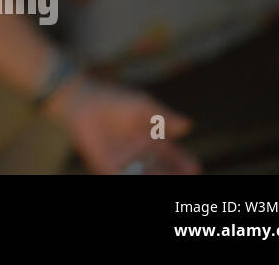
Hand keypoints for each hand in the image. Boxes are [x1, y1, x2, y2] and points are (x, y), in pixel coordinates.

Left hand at [43, 74, 201, 173]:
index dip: (185, 164)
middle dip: (172, 175)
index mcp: (155, 142)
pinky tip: (141, 175)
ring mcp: (126, 163)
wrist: (84, 101)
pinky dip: (131, 178)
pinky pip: (121, 177)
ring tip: (163, 177)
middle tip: (183, 176)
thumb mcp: (143, 106)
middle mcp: (143, 156)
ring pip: (146, 176)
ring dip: (156, 177)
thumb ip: (163, 117)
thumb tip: (188, 125)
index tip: (194, 167)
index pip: (175, 158)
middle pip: (163, 171)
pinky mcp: (107, 168)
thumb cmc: (115, 100)